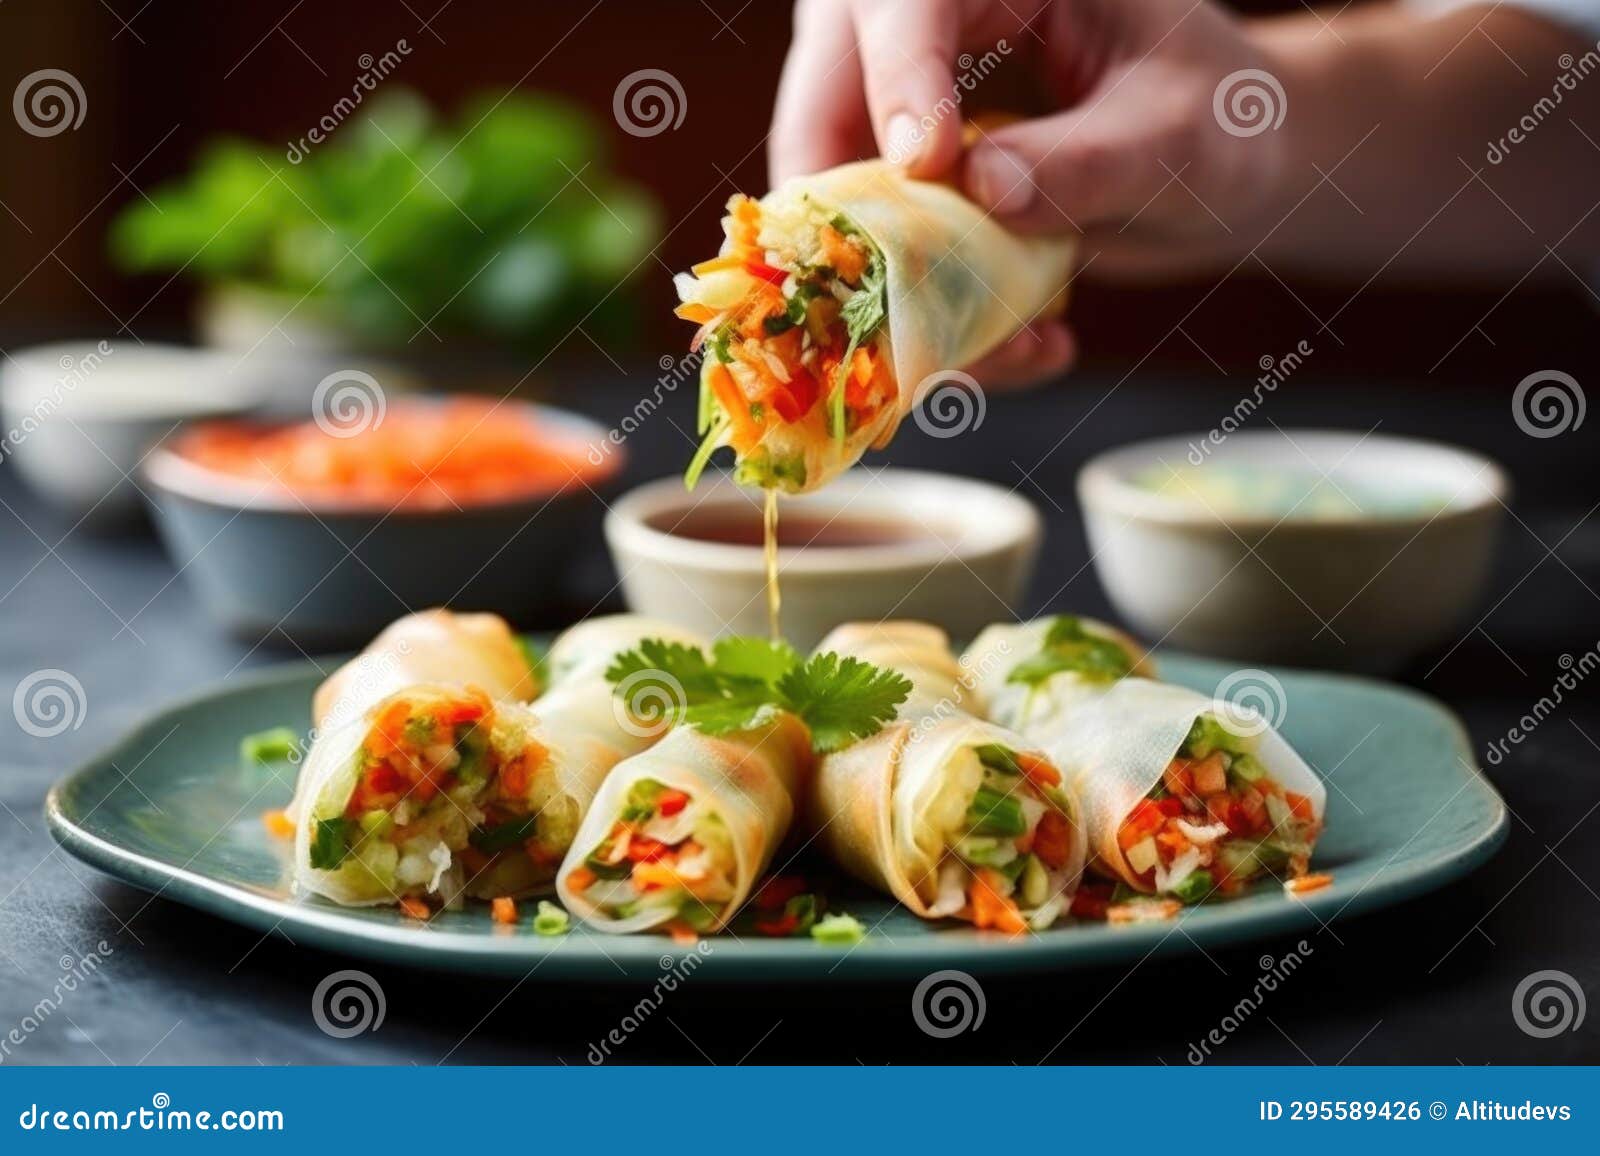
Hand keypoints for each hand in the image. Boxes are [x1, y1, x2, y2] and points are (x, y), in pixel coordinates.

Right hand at [769, 0, 1290, 384]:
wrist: (1224, 166)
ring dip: (893, 291)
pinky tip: (1017, 348)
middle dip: (857, 215)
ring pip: (828, 198)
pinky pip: (867, 254)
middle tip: (914, 295)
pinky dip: (923, 317)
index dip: (900, 78)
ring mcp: (897, 107)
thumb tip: (986, 190)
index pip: (904, 2)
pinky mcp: (897, 182)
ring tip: (1007, 347)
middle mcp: (923, 22)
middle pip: (823, 102)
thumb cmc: (1218, 120)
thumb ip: (1091, 158)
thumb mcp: (1182, 138)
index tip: (927, 164)